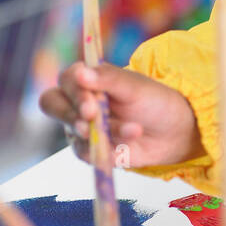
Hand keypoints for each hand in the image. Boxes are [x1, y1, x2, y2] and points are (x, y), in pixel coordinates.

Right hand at [39, 61, 206, 169]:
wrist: (173, 131)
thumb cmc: (153, 101)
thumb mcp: (135, 87)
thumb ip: (108, 79)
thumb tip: (80, 72)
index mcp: (88, 80)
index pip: (65, 81)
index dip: (74, 93)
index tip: (91, 104)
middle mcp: (78, 102)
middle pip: (52, 105)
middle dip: (71, 114)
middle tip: (93, 119)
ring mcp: (81, 126)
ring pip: (74, 132)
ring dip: (105, 133)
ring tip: (134, 130)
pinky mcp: (90, 149)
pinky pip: (85, 153)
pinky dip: (107, 151)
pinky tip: (128, 146)